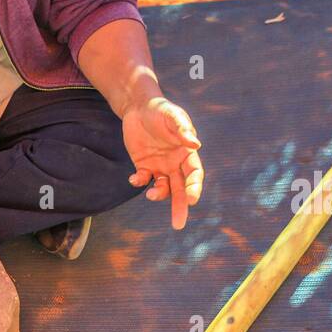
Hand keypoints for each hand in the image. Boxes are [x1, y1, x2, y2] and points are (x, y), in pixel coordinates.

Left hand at [123, 97, 203, 229]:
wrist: (139, 107)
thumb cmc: (161, 109)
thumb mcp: (173, 115)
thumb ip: (182, 129)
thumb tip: (195, 144)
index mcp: (186, 153)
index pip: (194, 174)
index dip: (194, 187)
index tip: (192, 198)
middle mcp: (175, 163)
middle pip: (181, 189)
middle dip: (180, 206)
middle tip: (178, 224)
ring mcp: (159, 166)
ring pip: (162, 188)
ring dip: (158, 195)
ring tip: (151, 194)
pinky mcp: (143, 166)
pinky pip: (143, 179)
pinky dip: (139, 182)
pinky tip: (135, 178)